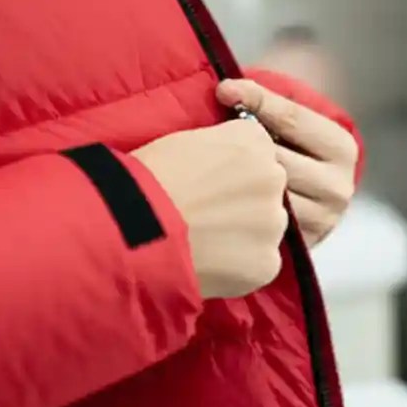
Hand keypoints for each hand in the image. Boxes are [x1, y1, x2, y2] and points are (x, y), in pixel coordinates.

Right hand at [132, 120, 288, 298]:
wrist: (133, 228)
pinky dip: (240, 267)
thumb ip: (219, 148)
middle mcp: (273, 176)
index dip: (234, 169)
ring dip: (245, 235)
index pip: (258, 150)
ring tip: (206, 244)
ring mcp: (273, 222)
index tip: (211, 182)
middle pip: (268, 189)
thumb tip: (224, 163)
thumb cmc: (147, 180)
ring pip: (267, 228)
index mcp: (253, 140)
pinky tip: (211, 265)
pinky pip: (260, 263)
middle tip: (208, 216)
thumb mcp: (186, 141)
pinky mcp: (267, 263)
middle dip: (245, 201)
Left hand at [215, 79, 357, 247]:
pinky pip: (262, 226)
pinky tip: (217, 198)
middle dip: (244, 148)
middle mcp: (339, 186)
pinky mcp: (299, 246)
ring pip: (269, 194)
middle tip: (209, 137)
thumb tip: (226, 88)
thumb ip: (265, 101)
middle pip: (279, 159)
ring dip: (237, 181)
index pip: (293, 119)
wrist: (297, 202)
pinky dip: (237, 210)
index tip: (223, 89)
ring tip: (210, 168)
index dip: (256, 100)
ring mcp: (322, 220)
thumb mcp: (284, 122)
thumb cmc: (284, 150)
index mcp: (342, 149)